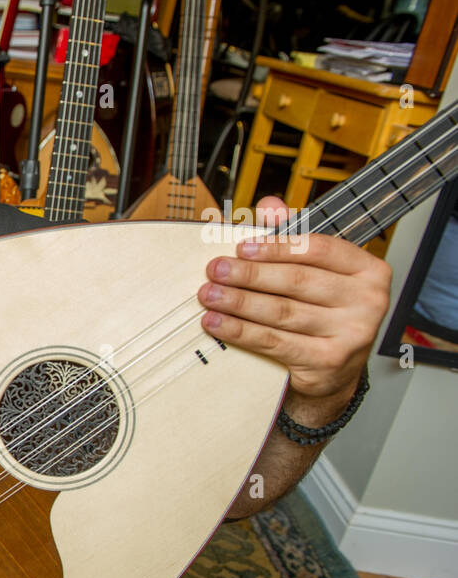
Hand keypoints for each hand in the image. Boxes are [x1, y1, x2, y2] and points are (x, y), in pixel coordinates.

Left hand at [197, 196, 391, 401]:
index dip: (276, 247)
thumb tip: (270, 204)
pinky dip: (240, 331)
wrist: (335, 372)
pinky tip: (217, 323)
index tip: (241, 247)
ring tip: (208, 295)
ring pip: (282, 312)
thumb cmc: (324, 314)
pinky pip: (274, 342)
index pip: (319, 249)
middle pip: (297, 281)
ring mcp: (351, 333)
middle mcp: (367, 301)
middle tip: (215, 269)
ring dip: (238, 302)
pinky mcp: (327, 361)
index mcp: (369, 270)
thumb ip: (294, 238)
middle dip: (249, 275)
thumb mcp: (317, 273)